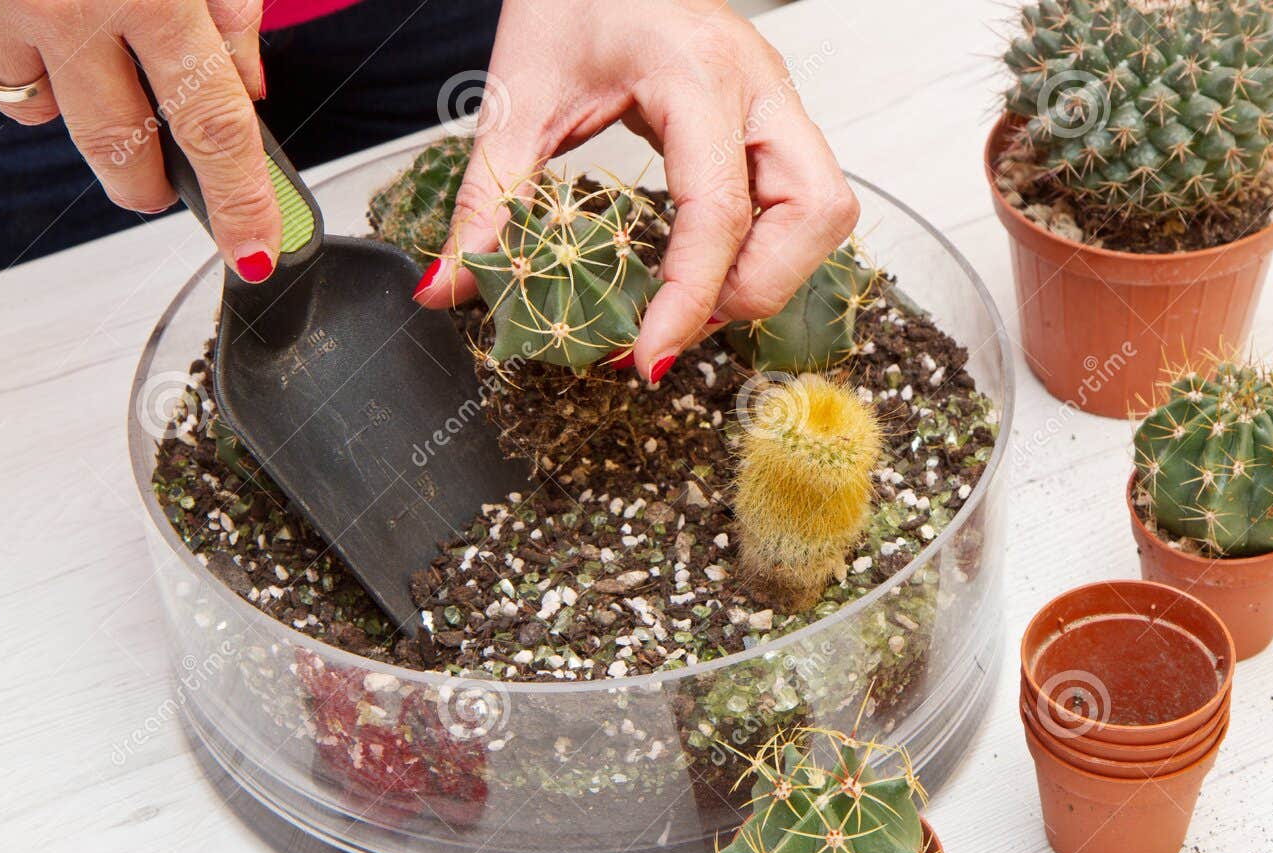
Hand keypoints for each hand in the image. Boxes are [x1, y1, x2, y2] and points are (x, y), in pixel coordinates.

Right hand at [0, 0, 279, 280]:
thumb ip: (227, 6)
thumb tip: (247, 85)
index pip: (214, 128)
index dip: (240, 200)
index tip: (253, 251)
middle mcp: (73, 7)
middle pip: (122, 152)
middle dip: (149, 184)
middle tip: (162, 176)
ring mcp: (3, 8)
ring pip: (45, 114)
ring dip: (79, 108)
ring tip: (96, 50)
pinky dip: (26, 52)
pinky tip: (37, 5)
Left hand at [413, 0, 856, 380]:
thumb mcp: (515, 99)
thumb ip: (487, 199)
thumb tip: (447, 288)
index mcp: (695, 73)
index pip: (717, 211)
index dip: (688, 301)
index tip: (646, 360)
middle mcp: (756, 84)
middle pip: (814, 213)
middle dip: (754, 289)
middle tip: (680, 322)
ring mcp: (775, 98)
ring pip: (825, 209)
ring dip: (773, 271)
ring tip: (698, 298)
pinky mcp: (773, 115)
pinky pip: (804, 198)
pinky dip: (769, 247)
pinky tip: (710, 263)